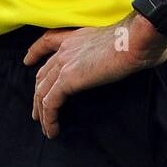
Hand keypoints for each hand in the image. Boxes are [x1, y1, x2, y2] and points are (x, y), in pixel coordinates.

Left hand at [23, 15, 166, 139]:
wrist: (135, 40)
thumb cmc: (138, 40)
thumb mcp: (119, 41)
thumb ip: (116, 49)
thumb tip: (131, 59)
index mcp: (77, 37)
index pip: (48, 41)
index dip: (35, 52)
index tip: (27, 61)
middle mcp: (66, 49)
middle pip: (43, 74)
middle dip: (37, 92)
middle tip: (37, 109)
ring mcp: (65, 64)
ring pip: (43, 91)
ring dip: (41, 111)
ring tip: (44, 126)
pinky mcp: (67, 80)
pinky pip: (50, 103)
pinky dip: (49, 118)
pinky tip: (52, 129)